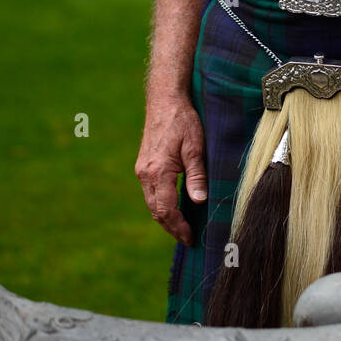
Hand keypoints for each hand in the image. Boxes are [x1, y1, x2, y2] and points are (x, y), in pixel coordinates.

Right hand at [135, 95, 206, 245]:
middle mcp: (145, 174)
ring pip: (152, 203)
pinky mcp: (143, 166)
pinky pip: (151, 193)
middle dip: (172, 228)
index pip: (166, 210)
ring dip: (166, 218)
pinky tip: (174, 208)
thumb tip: (199, 202)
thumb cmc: (182, 121)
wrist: (164, 101)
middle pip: (156, 211)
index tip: (191, 238)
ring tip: (182, 229)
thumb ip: (196, 176)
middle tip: (188, 239)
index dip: (179, 227)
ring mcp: (142, 170)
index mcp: (157, 172)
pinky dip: (161, 205)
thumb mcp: (195, 147)